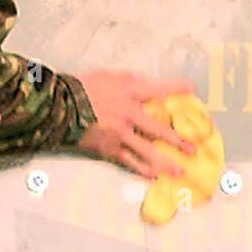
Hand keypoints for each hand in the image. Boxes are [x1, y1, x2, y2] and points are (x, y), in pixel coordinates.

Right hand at [75, 70, 197, 178]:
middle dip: (178, 140)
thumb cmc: (79, 87)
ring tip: (179, 170)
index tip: (190, 89)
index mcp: (130, 91)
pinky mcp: (109, 148)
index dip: (177, 88)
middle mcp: (129, 113)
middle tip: (193, 149)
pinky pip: (129, 161)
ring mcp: (120, 134)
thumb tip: (143, 81)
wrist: (58, 107)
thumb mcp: (106, 75)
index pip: (160, 89)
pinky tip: (152, 176)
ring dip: (165, 162)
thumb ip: (127, 79)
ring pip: (147, 151)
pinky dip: (141, 170)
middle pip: (159, 129)